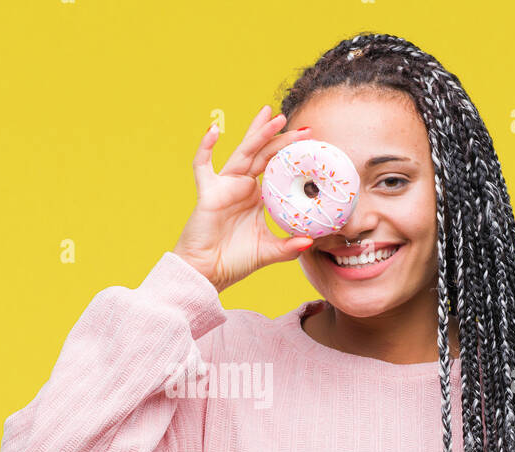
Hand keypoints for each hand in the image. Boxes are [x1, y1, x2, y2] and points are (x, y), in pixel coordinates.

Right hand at [172, 106, 315, 291]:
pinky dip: (205, 147)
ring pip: (242, 153)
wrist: (208, 273)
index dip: (288, 152)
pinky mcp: (207, 192)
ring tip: (272, 117)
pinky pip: (202, 165)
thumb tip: (312, 241)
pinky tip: (214, 131)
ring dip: (256, 134)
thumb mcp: (269, 252)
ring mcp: (223, 186)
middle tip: (294, 120)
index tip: (309, 141)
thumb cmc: (234, 261)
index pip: (275, 166)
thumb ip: (290, 246)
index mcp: (256, 196)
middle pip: (261, 153)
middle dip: (277, 136)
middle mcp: (241, 186)